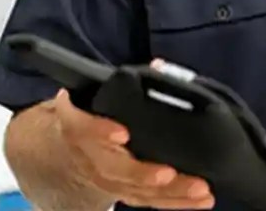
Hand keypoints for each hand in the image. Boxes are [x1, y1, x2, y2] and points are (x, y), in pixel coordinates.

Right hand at [53, 88, 214, 208]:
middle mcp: (88, 158)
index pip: (82, 129)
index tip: (123, 134)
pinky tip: (200, 200)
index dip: (100, 132)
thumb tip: (160, 67)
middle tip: (170, 174)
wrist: (65, 145)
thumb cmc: (88, 113)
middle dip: (143, 175)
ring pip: (134, 192)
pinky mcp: (122, 193)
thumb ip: (125, 81)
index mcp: (77, 127)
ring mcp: (105, 180)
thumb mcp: (93, 93)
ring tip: (200, 191)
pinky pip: (147, 201)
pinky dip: (175, 202)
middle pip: (113, 170)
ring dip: (169, 194)